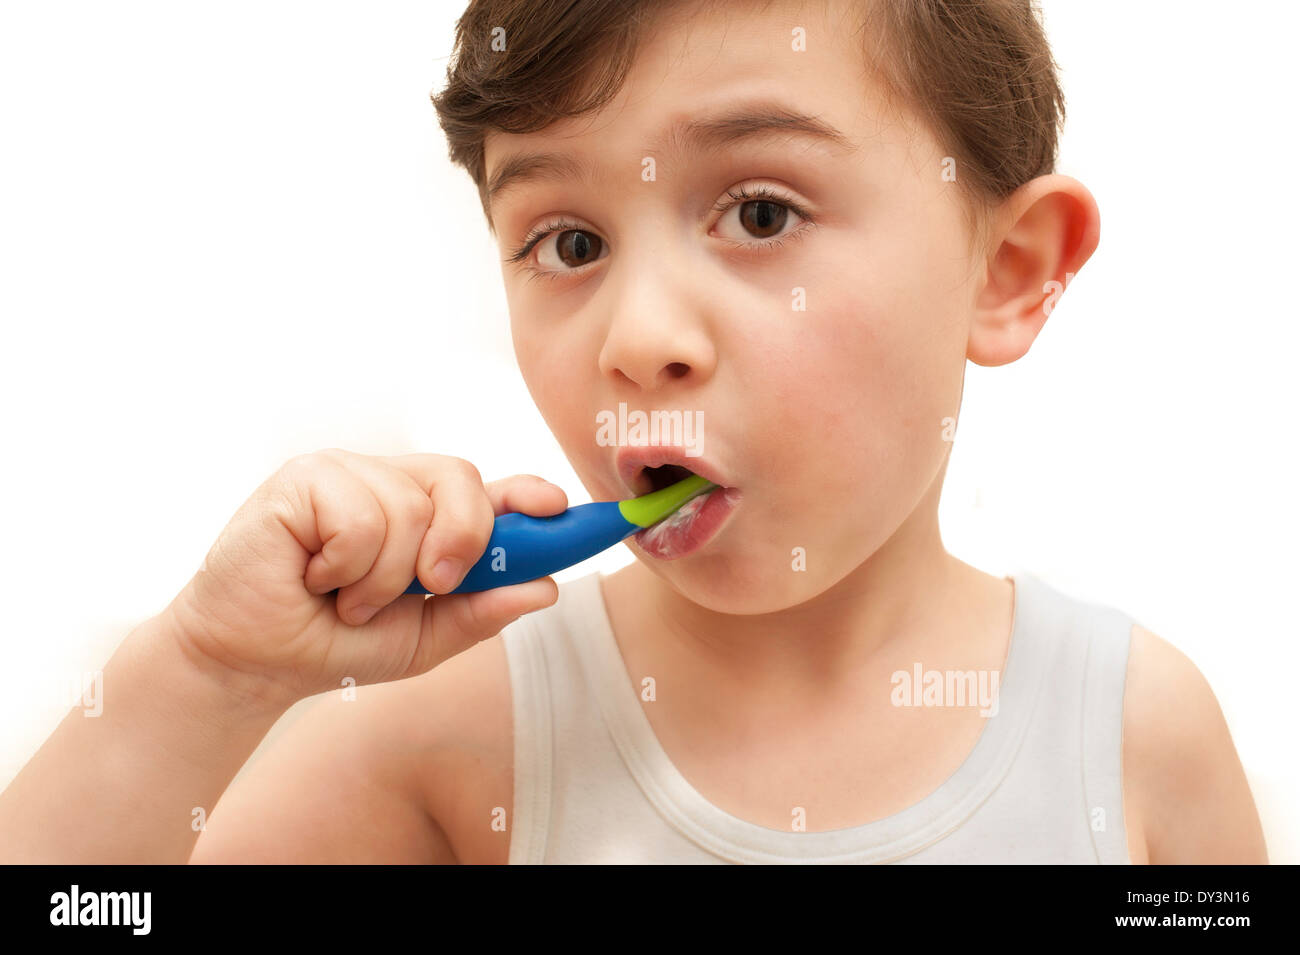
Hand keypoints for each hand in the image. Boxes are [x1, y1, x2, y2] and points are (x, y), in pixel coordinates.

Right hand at [159, 449, 565, 705]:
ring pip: (409, 507)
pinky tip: (314, 576)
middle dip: (460, 541)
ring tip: (345, 596)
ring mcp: (345, 473)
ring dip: (383, 578)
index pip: (485, 489)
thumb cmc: (334, 642)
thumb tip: (546, 588)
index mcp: (422, 513)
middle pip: (461, 479)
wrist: (253, 661)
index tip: (560, 508)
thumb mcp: (425, 639)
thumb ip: (482, 611)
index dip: (527, 494)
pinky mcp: (303, 478)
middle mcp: (388, 481)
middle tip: (428, 586)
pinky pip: (360, 515)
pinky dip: (346, 566)